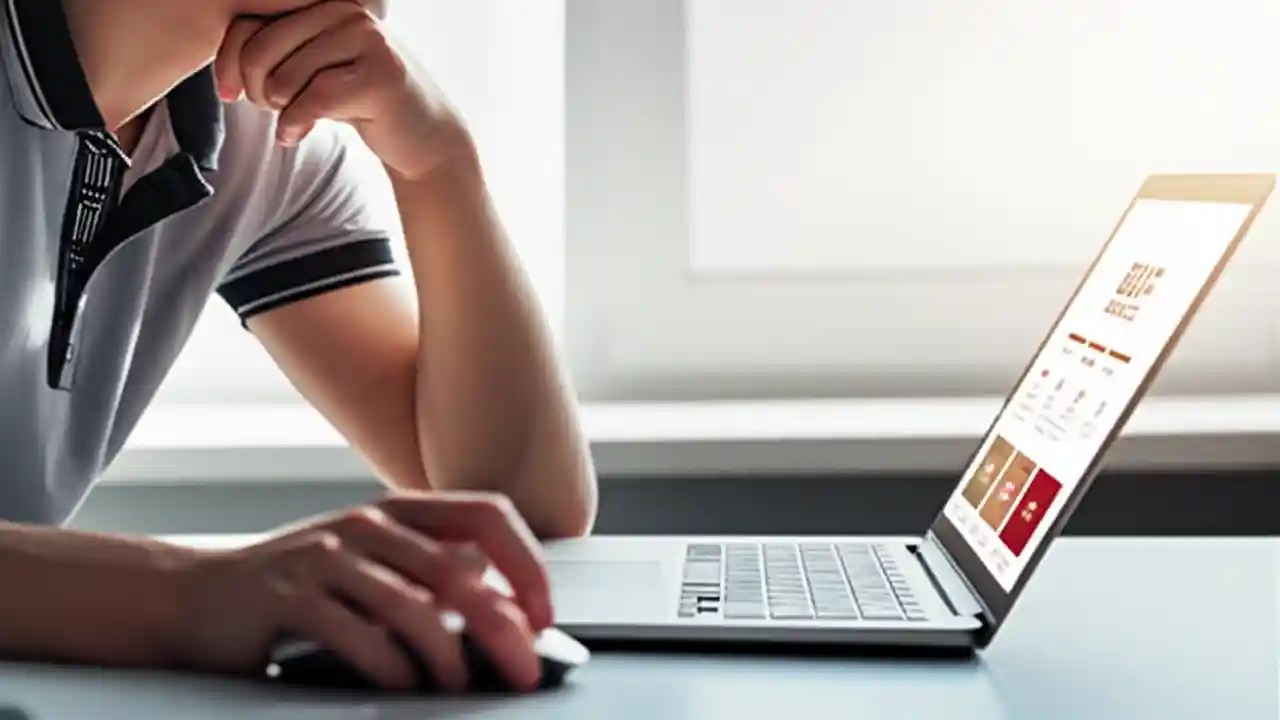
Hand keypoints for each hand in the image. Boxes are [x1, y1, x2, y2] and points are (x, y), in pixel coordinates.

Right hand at [172, 492, 551, 691]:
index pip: (486, 515)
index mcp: (397, 511)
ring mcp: (326, 557)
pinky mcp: (289, 597)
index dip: (526, 563)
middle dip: (503, 626)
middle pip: (460, 570)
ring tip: (457, 686)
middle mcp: (366, 525)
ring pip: (414, 606)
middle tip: (523, 669)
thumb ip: (432, 574)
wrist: (196, 595)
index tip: (544, 612)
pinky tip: (403, 687)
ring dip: (448, 656)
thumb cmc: (300, 585)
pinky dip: (391, 669)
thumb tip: (506, 605)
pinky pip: (358, 636)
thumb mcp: (373, 565)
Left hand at [215, 0, 470, 180]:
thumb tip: (224, 76)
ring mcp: (367, 40)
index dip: (229, 65)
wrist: (420, 135)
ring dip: (277, 112)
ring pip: (284, 79)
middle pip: (260, 51)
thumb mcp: (311, 68)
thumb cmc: (356, 100)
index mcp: (322, 1)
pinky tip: (296, 137)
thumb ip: (273, 53)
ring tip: (290, 122)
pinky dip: (293, 127)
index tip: (234, 95)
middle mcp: (345, 10)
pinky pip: (311, 102)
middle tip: (272, 111)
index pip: (248, 24)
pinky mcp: (380, 76)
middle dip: (255, 92)